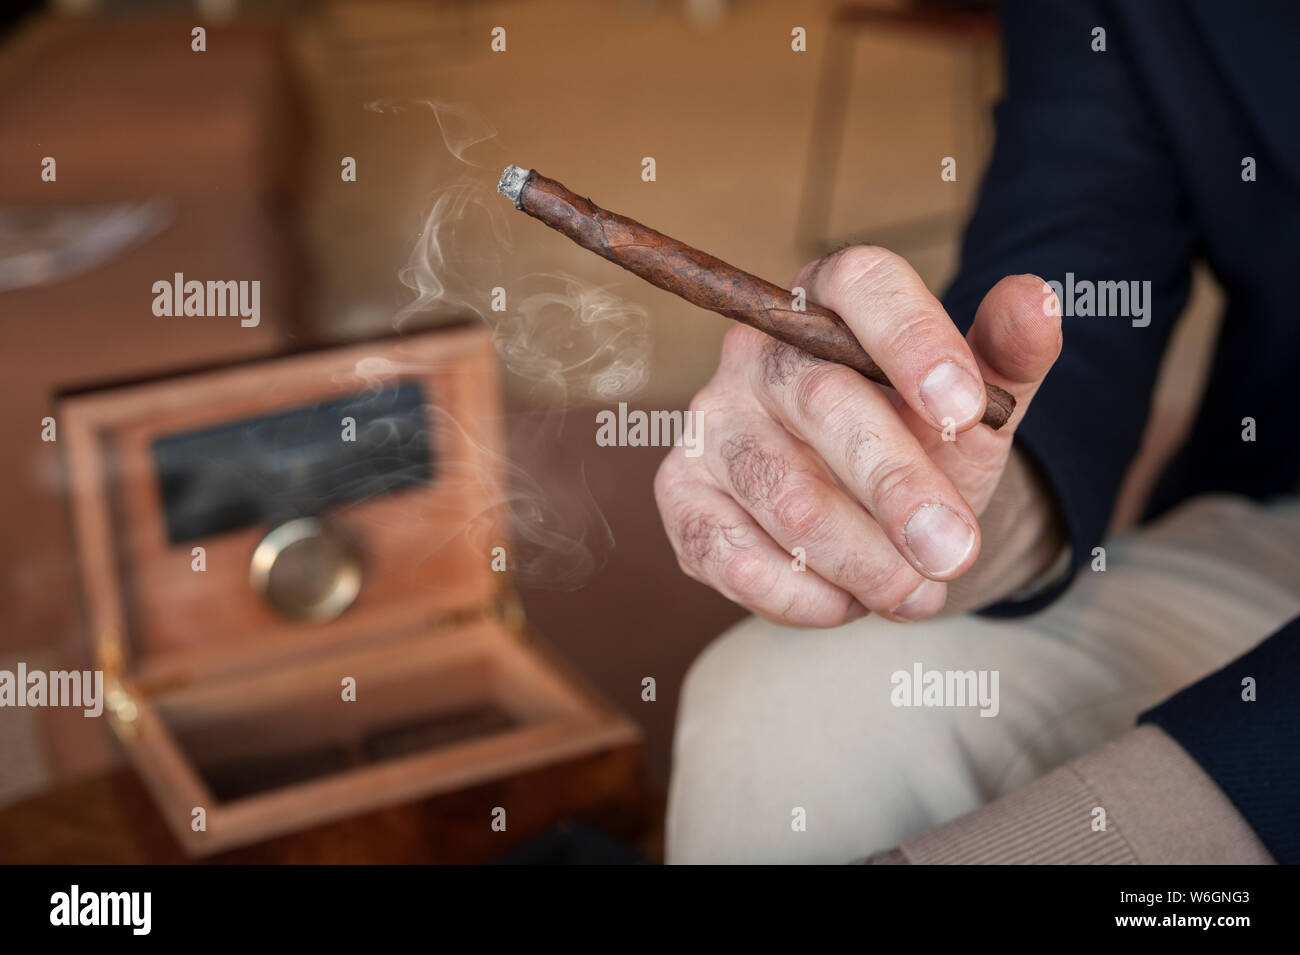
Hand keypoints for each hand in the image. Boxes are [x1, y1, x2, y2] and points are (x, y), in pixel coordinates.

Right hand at [654, 246, 1060, 625]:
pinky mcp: (680, 492)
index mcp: (832, 299)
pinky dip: (799, 594)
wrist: (872, 512)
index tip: (968, 413)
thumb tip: (1039, 302)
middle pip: (822, 402)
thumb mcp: (978, 405)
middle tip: (955, 553)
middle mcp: (757, 350)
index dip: (914, 341)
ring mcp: (709, 420)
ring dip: (862, 560)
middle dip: (898, 488)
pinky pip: (729, 552)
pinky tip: (846, 603)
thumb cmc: (925, 443)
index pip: (863, 285)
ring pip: (783, 494)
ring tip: (918, 594)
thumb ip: (1008, 357)